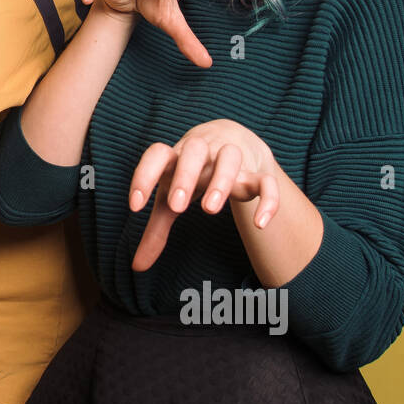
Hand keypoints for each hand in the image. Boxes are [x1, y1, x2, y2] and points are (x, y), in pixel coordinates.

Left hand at [128, 119, 279, 268]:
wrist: (231, 137)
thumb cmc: (191, 174)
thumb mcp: (170, 197)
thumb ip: (155, 229)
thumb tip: (137, 267)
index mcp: (176, 156)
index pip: (157, 154)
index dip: (143, 177)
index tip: (135, 206)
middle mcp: (202, 152)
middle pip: (194, 150)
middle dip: (185, 176)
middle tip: (177, 207)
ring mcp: (231, 158)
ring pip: (230, 157)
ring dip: (221, 181)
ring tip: (209, 209)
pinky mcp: (255, 173)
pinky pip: (267, 181)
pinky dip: (267, 200)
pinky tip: (259, 225)